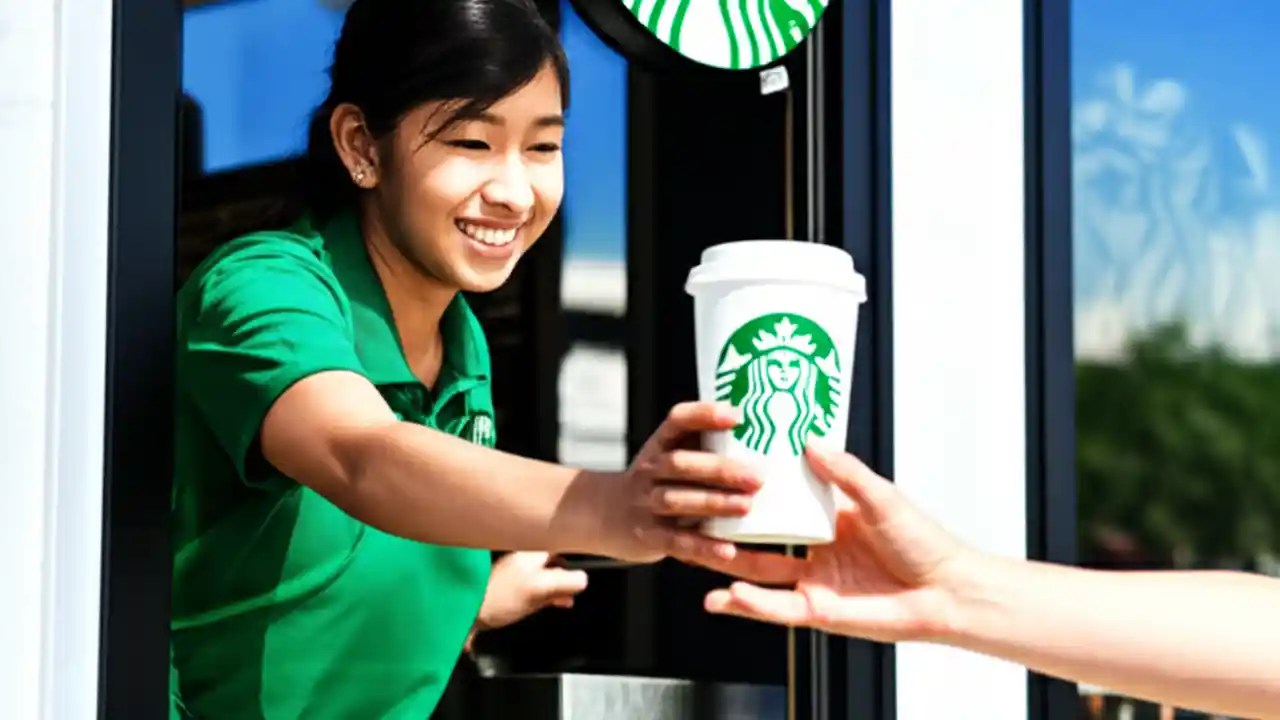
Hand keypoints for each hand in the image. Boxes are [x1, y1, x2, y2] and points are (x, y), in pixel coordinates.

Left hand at [475, 552, 588, 631]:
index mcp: (530, 552)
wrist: (465, 612)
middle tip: (575, 592)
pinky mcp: (506, 587)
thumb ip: (564, 582)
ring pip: (542, 574)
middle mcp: (522, 557)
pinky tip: (547, 604)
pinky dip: (543, 593)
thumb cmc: (503, 598)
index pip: (558, 545)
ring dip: (555, 587)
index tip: (584, 565)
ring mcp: (513, 571)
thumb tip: (583, 579)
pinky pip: (532, 585)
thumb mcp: (540, 589)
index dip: (573, 554)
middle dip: (565, 576)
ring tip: (564, 602)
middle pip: (552, 561)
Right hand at [595, 401, 763, 564]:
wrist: (603, 514)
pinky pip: (675, 541)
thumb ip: (703, 448)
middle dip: (719, 469)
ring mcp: (645, 503)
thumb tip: (760, 439)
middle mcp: (649, 470)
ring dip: (713, 503)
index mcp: (659, 446)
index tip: (736, 416)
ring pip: (676, 500)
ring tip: (746, 506)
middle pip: (680, 464)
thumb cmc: (656, 483)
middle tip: (757, 478)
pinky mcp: (647, 536)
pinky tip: (728, 550)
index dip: (704, 415)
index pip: (677, 421)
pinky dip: (702, 546)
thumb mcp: (670, 457)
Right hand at [699, 443, 975, 642]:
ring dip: (727, 565)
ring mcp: (815, 581)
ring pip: (759, 572)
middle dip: (730, 527)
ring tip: (698, 553)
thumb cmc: (925, 544)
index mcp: (831, 518)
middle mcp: (818, 549)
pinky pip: (776, 607)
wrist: (949, 592)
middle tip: (699, 511)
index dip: (757, 487)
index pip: (783, 500)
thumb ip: (845, 473)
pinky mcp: (817, 610)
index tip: (728, 468)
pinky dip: (749, 603)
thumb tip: (811, 443)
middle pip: (762, 536)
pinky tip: (727, 594)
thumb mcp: (882, 497)